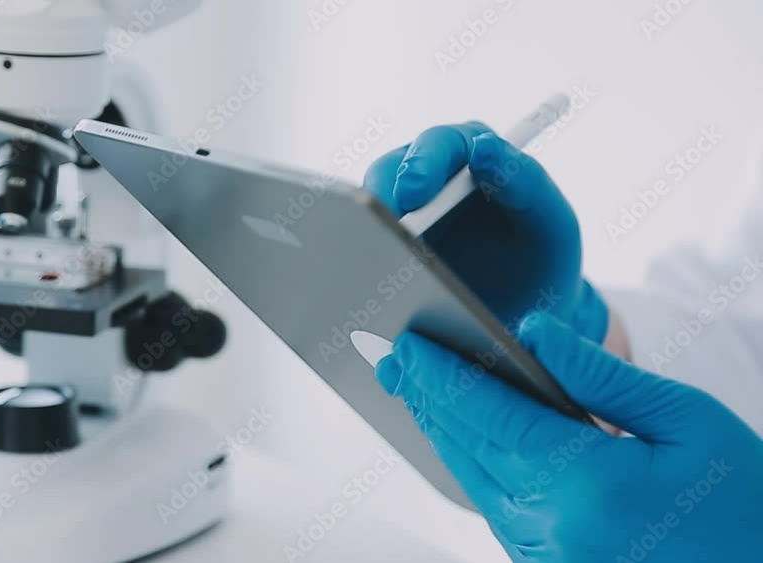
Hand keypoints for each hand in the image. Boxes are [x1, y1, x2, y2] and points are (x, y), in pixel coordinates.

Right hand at [365, 123, 606, 341]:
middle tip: (385, 233)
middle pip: (390, 172)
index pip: (441, 143)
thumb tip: (484, 150)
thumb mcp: (552, 223)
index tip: (413, 194)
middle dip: (382, 199)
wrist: (527, 312)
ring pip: (369, 209)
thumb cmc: (543, 260)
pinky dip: (362, 261)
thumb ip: (527, 181)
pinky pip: (362, 245)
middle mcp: (431, 176)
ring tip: (370, 263)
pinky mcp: (384, 243)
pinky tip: (369, 286)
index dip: (422, 164)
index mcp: (474, 158)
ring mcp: (403, 212)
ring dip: (367, 232)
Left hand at [375, 313, 762, 562]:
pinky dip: (471, 465)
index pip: (491, 414)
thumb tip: (534, 332)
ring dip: (442, 430)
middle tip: (395, 357)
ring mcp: (545, 555)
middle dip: (427, 396)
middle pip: (468, 446)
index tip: (409, 343)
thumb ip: (599, 375)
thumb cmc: (741, 500)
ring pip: (472, 479)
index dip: (443, 375)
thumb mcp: (684, 420)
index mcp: (586, 484)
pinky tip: (462, 438)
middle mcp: (552, 526)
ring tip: (416, 388)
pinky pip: (494, 506)